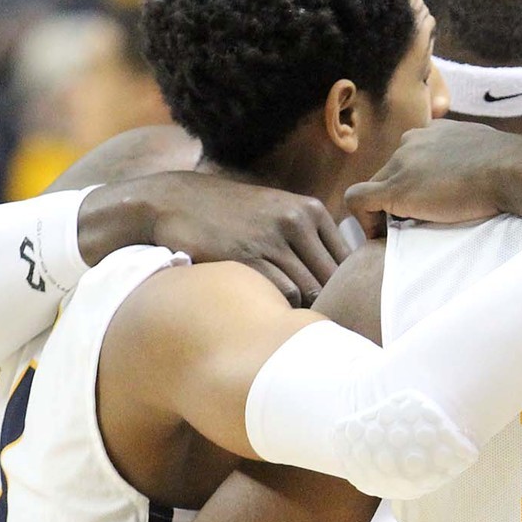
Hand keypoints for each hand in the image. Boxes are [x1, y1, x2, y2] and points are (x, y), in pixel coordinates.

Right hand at [85, 172, 350, 306]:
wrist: (174, 200)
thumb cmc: (229, 214)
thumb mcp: (276, 212)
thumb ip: (307, 238)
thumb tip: (339, 279)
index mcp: (310, 210)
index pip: (347, 258)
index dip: (346, 285)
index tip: (337, 302)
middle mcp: (296, 221)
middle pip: (333, 276)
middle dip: (330, 301)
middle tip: (322, 321)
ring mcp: (272, 239)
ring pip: (310, 289)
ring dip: (305, 308)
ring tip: (297, 320)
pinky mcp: (247, 258)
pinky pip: (284, 294)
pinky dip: (282, 307)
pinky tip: (271, 311)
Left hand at [344, 120, 521, 229]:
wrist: (512, 169)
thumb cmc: (513, 167)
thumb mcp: (493, 152)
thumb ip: (477, 158)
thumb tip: (491, 174)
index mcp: (436, 132)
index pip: (412, 157)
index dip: (416, 182)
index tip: (429, 204)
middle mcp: (413, 141)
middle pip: (391, 172)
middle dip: (400, 197)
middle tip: (417, 225)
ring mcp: (402, 163)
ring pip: (376, 187)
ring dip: (386, 211)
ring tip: (403, 234)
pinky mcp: (395, 187)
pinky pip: (358, 200)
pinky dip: (364, 221)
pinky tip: (381, 238)